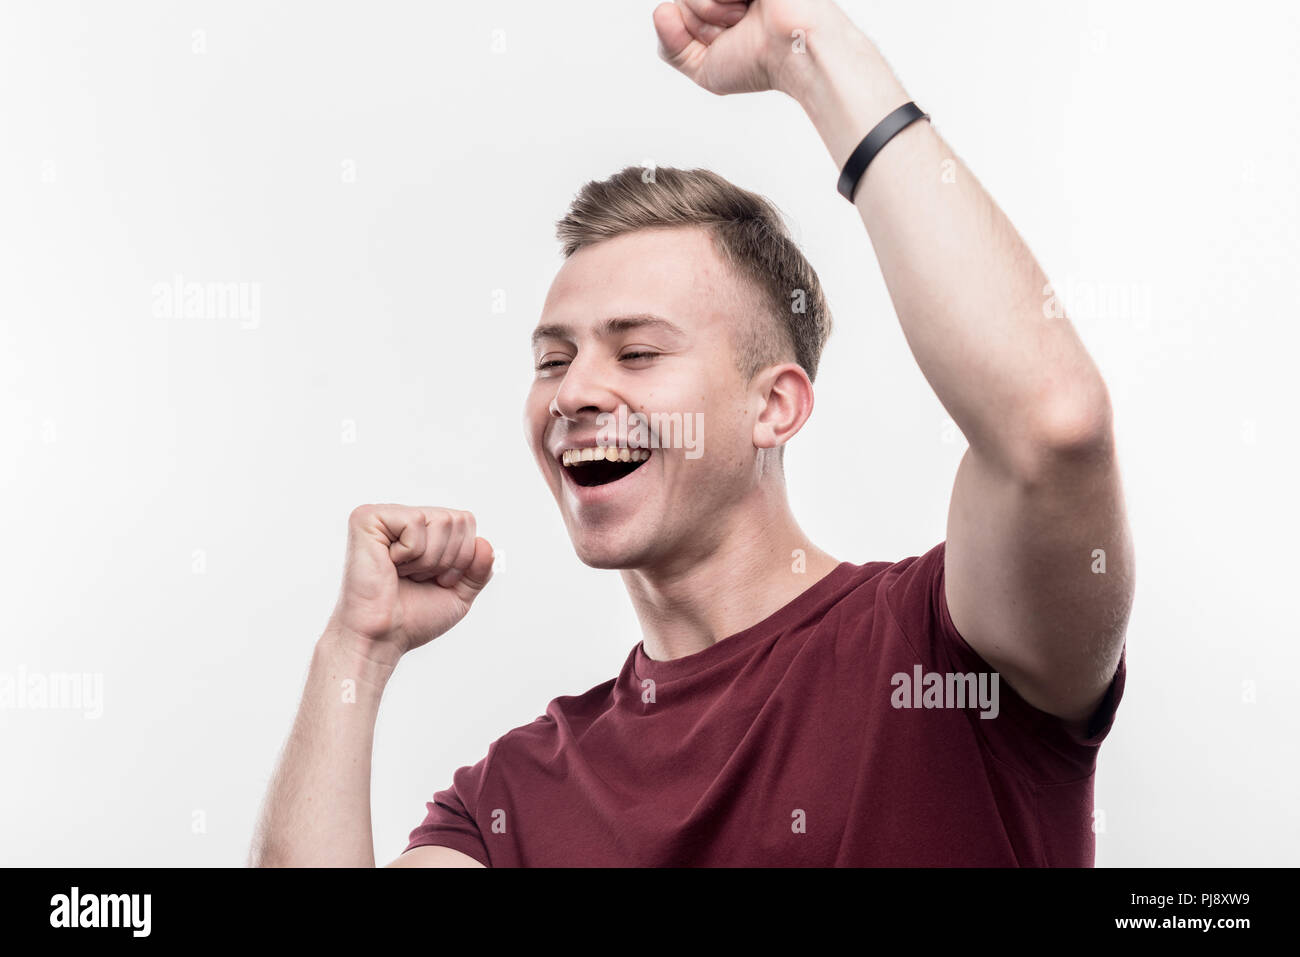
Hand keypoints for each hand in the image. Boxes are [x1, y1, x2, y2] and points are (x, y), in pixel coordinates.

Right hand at [327, 505, 494, 661]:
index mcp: (423, 532)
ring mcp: (385, 516)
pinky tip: (390, 565)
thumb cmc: (411, 618)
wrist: (381, 638)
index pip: (466, 522)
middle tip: (418, 578)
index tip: (437, 580)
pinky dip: (411, 553)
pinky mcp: (367, 518)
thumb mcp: (459, 593)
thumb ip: (479, 568)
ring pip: (441, 521)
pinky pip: (415, 523)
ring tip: (403, 574)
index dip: (462, 557)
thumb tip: (485, 543)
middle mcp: (404, 519)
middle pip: (458, 520)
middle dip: (448, 559)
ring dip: (429, 560)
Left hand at [652, 0, 840, 96]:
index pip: (673, 12)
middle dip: (699, 21)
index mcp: (713, 13)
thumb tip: (661, 11)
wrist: (793, 48)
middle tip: (734, 27)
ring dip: (710, 7)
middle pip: (680, 0)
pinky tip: (747, 2)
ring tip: (742, 14)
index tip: (721, 43)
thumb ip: (671, 47)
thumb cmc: (758, 64)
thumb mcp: (703, 69)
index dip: (690, 33)